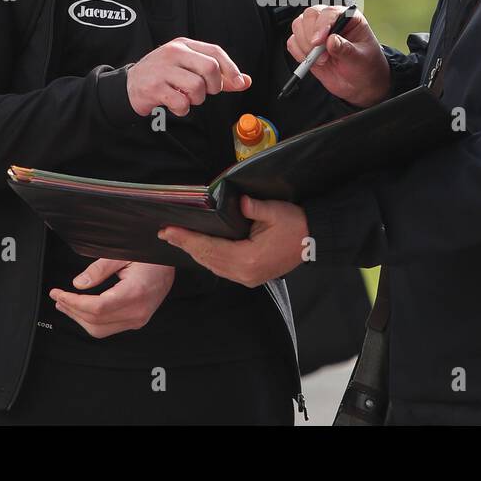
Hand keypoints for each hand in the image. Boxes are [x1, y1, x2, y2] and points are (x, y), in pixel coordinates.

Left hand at [49, 258, 174, 337]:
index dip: (74, 302)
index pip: (97, 307)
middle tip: (57, 297)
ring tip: (65, 304)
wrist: (170, 264)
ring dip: (79, 318)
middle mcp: (138, 312)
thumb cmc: (151, 256)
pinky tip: (81, 310)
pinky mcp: (137, 321)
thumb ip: (100, 269)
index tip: (58, 293)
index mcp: (136, 293)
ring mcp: (138, 319)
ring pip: (100, 329)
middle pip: (96, 321)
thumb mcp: (124, 254)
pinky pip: (108, 328)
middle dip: (72, 310)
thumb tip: (78, 284)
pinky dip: (91, 321)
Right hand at [126, 37, 252, 116]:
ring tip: (186, 97)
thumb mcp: (189, 68)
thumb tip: (245, 81)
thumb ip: (218, 75)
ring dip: (196, 99)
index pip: (215, 52)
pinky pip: (181, 102)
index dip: (231, 69)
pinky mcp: (154, 87)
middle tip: (205, 92)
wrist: (129, 85)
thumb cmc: (163, 75)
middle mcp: (174, 53)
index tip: (239, 83)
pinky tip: (175, 104)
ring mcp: (163, 69)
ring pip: (197, 87)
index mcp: (184, 45)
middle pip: (210, 68)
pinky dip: (182, 109)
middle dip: (214, 86)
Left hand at [159, 196, 308, 287]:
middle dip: (186, 245)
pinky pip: (222, 269)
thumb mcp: (276, 211)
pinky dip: (208, 258)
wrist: (314, 241)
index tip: (169, 231)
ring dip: (195, 253)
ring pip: (213, 266)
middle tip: (166, 234)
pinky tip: (200, 249)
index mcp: (248, 258)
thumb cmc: (296, 226)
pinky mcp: (251, 277)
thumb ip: (254, 207)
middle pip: (207, 259)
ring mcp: (247, 278)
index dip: (187, 238)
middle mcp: (244, 273)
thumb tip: (238, 202)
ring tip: (179, 240)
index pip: (209, 248)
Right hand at [287, 5, 388, 107]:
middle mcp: (331, 22)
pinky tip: (311, 61)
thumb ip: (346, 49)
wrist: (361, 85)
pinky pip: (293, 42)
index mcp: (348, 18)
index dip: (322, 25)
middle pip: (310, 15)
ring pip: (298, 26)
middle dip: (310, 34)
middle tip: (318, 52)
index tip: (320, 41)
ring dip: (304, 45)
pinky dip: (298, 53)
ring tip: (320, 60)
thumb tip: (331, 40)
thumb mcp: (361, 59)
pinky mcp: (307, 46)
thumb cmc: (366, 67)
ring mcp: (317, 33)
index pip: (330, 12)